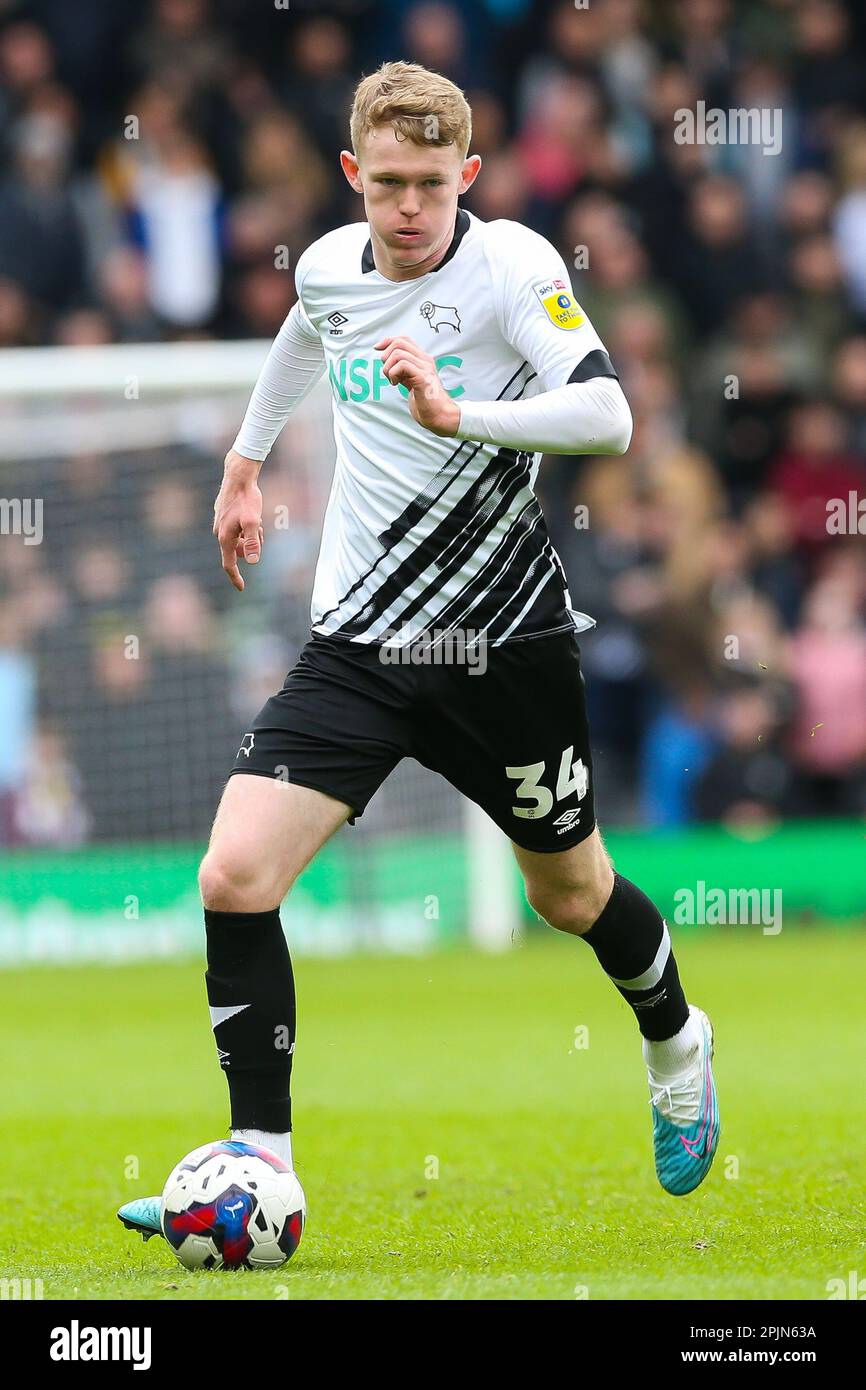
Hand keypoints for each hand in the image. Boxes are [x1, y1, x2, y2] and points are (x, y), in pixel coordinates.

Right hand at [213, 450, 263, 591]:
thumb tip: (253, 562)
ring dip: (250, 537)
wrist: (238, 477)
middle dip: (251, 547)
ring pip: (239, 540)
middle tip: (261, 532)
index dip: (235, 577)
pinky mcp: (224, 516)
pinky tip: (252, 515)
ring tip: (258, 522)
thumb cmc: (246, 498)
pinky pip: (237, 530)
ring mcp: (220, 524)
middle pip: (238, 551)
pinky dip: (246, 528)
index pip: (228, 564)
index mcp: (225, 537)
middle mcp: (220, 532)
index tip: (242, 588)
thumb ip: (253, 542)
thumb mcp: (253, 521)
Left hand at [376, 336, 459, 436]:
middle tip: (388, 373)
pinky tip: (396, 384)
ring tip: (392, 381)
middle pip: (399, 343)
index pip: (404, 339)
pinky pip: (402, 365)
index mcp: (423, 359)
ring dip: (388, 368)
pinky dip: (393, 374)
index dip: (388, 341)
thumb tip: (384, 358)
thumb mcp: (409, 381)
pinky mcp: (423, 378)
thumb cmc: (424, 401)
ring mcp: (425, 368)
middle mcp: (425, 360)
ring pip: (398, 354)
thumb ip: (401, 369)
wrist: (438, 415)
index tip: (377, 348)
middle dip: (385, 356)